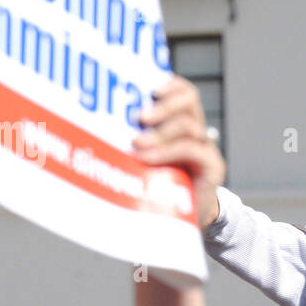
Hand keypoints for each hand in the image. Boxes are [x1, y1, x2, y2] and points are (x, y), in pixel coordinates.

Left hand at [133, 76, 226, 228]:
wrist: (178, 220)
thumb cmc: (152, 185)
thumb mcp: (139, 157)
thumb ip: (129, 138)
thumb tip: (93, 121)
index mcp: (179, 120)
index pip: (181, 90)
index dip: (167, 84)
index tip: (146, 88)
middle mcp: (195, 129)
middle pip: (188, 99)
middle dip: (163, 104)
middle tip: (140, 116)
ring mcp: (205, 147)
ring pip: (188, 125)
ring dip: (160, 133)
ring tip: (137, 143)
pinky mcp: (212, 167)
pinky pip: (193, 150)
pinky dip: (168, 152)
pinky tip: (148, 159)